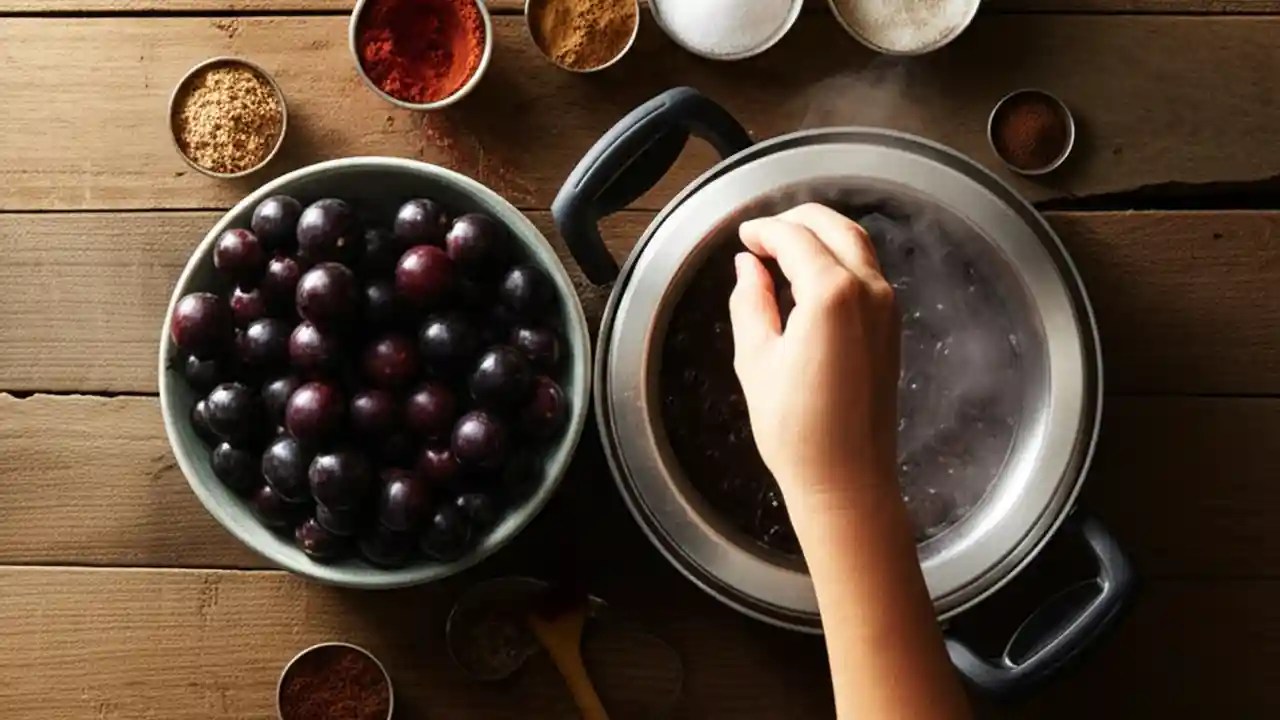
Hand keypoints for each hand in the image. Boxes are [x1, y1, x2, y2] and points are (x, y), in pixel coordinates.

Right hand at [729, 203, 899, 510]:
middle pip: (834, 227)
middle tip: (763, 232)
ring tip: (783, 250)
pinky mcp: (891, 328)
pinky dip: (838, 259)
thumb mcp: (754, 359)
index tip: (744, 236)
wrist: (848, 479)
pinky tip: (808, 278)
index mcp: (831, 294)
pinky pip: (867, 273)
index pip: (795, 238)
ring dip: (820, 236)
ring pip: (857, 246)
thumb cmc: (797, 430)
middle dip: (797, 220)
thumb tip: (748, 267)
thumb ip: (750, 301)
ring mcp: (887, 309)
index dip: (764, 231)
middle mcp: (868, 291)